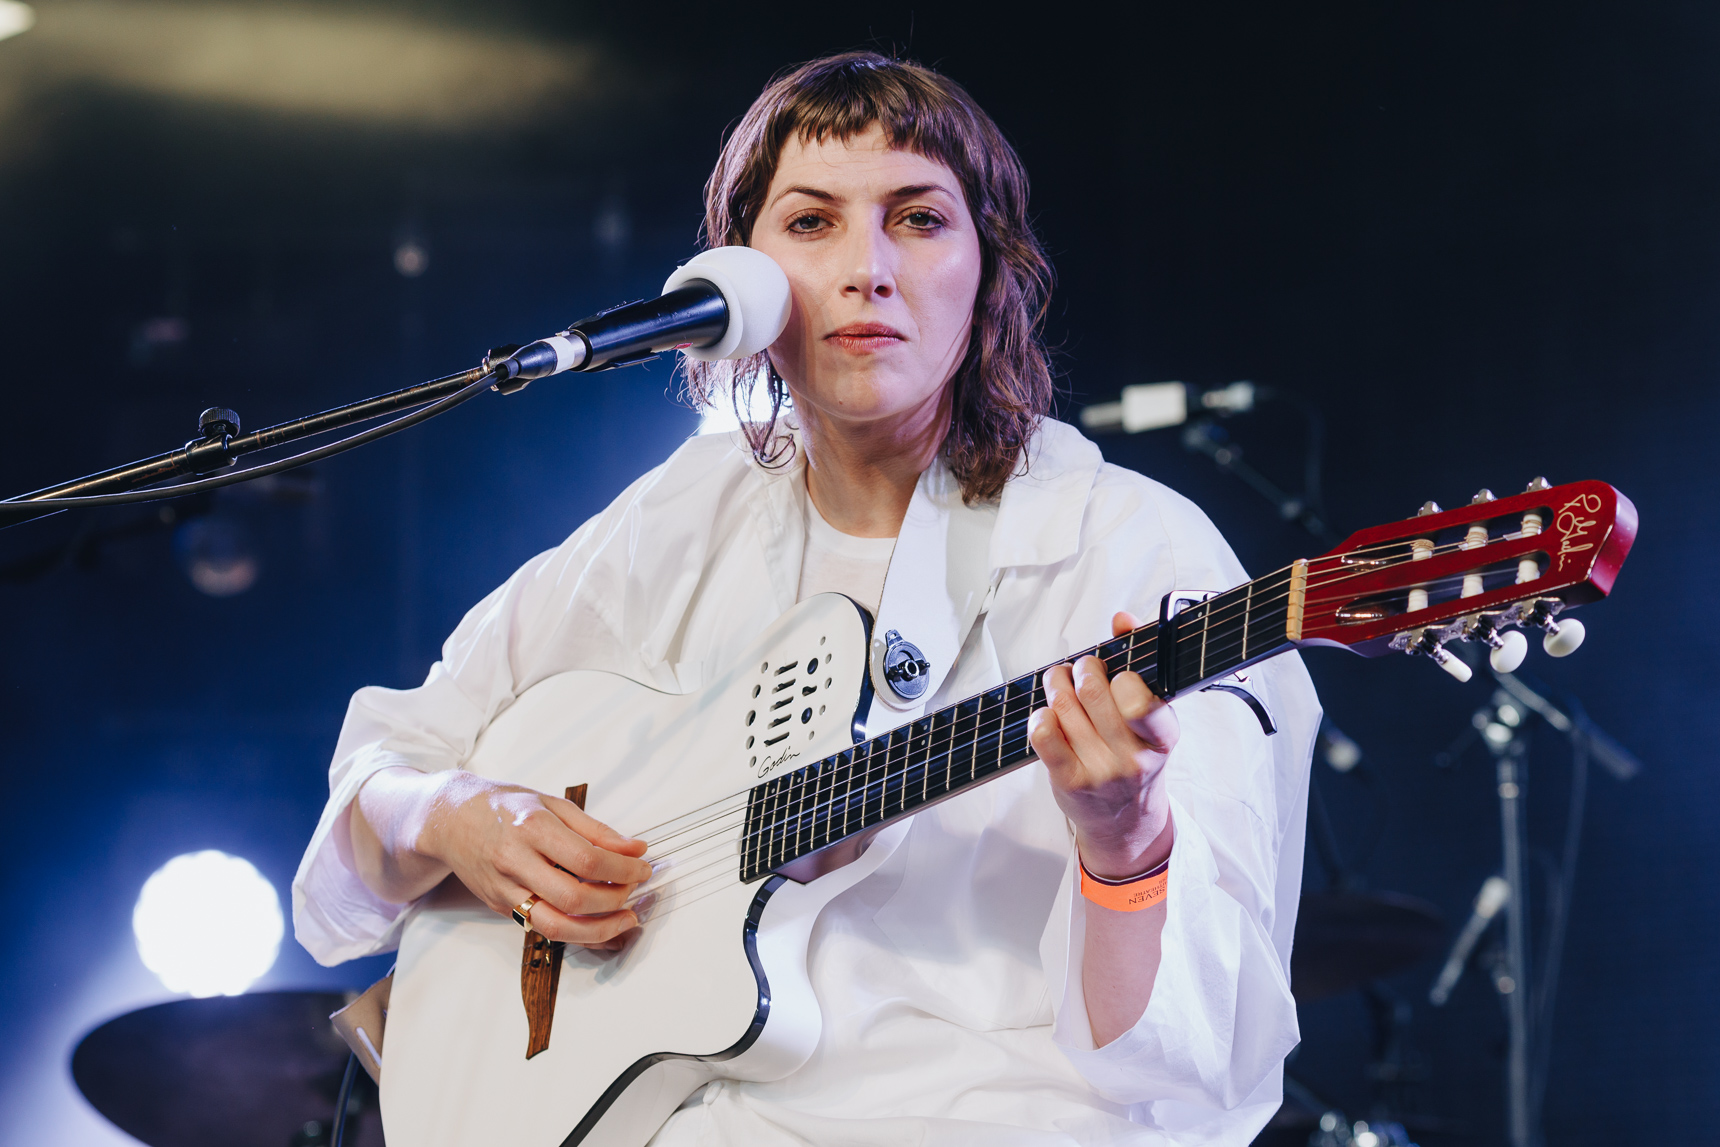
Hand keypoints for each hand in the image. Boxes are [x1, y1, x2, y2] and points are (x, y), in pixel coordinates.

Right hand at [353, 768, 652, 949]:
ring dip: (597, 931)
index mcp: (533, 827)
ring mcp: (505, 889)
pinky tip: (597, 925)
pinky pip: (543, 928)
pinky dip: (576, 932)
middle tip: (635, 894)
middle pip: (573, 897)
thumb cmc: (503, 806)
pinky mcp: (500, 907)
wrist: (449, 820)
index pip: (588, 859)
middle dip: (614, 901)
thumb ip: (596, 829)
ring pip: (555, 926)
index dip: (624, 869)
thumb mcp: (552, 804)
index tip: (644, 869)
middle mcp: (516, 861)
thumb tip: (635, 849)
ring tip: (624, 921)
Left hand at [1027, 611, 1177, 878]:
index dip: (1123, 677)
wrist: (1125, 822)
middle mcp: (1133, 757)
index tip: (1117, 673)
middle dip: (1082, 668)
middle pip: (1093, 691)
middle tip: (1081, 668)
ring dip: (1056, 684)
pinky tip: (1049, 714)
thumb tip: (1123, 619)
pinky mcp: (1068, 780)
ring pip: (1064, 706)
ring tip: (1059, 682)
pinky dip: (1041, 715)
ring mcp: (1099, 771)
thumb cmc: (1136, 758)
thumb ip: (1139, 662)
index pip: (1143, 700)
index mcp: (1162, 738)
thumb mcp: (1151, 718)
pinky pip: (1043, 733)